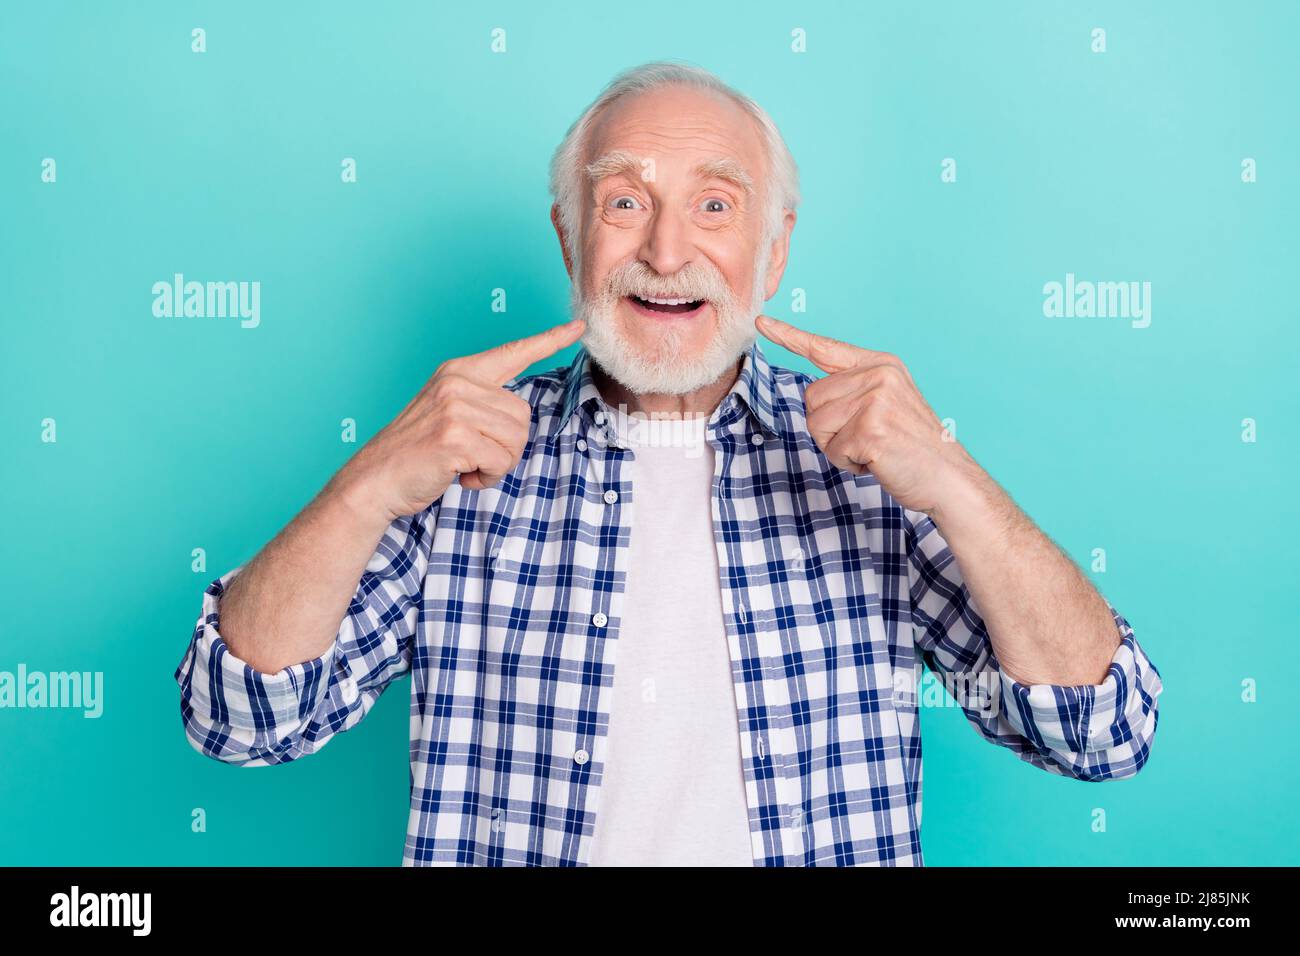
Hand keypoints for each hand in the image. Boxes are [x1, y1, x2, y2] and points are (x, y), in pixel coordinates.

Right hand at [340, 318, 585, 520]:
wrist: (375, 478)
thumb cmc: (416, 451)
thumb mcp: (447, 412)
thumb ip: (481, 403)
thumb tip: (519, 416)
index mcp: (459, 372)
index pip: (513, 352)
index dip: (548, 341)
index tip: (577, 327)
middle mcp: (458, 382)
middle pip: (523, 415)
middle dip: (507, 446)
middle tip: (474, 456)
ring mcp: (455, 407)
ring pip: (516, 439)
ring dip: (497, 463)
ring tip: (465, 465)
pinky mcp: (455, 436)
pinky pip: (500, 461)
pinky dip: (487, 477)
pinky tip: (461, 476)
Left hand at [755, 314, 981, 515]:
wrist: (949, 478)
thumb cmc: (913, 447)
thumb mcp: (886, 404)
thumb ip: (853, 390)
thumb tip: (813, 395)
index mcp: (880, 365)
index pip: (825, 347)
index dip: (790, 336)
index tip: (761, 322)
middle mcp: (877, 375)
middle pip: (811, 399)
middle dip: (829, 428)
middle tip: (866, 438)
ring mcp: (875, 400)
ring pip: (817, 425)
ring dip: (839, 448)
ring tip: (874, 449)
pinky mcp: (871, 428)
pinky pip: (833, 450)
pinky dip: (849, 464)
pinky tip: (877, 461)